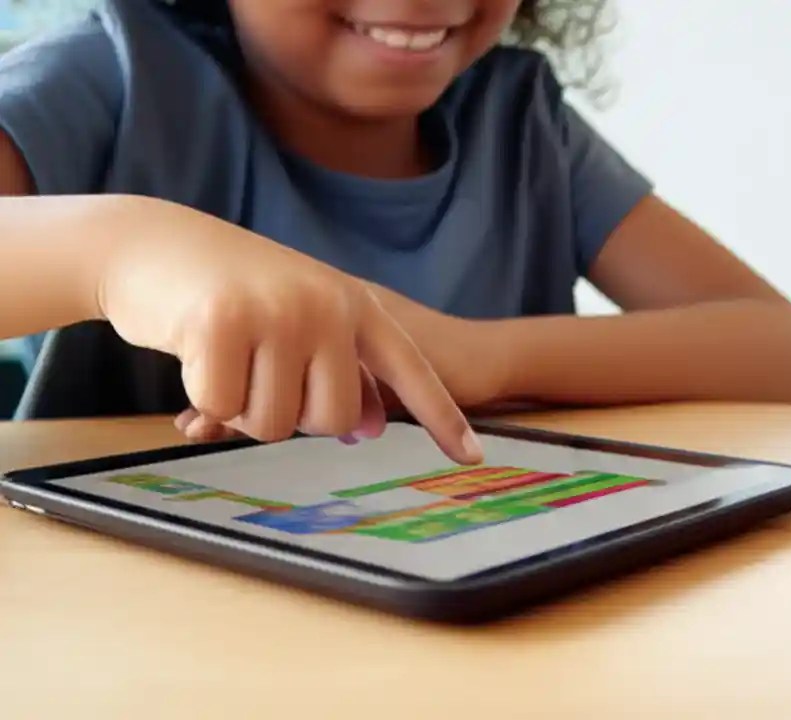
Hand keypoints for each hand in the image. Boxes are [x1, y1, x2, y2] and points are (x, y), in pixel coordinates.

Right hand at [96, 196, 482, 463]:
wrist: (152, 242)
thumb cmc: (232, 291)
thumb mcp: (301, 320)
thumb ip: (339, 367)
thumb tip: (367, 428)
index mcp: (354, 305)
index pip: (409, 370)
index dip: (441, 416)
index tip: (474, 457)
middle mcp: (326, 306)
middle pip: (329, 420)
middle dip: (288, 413)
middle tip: (257, 369)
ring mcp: (278, 312)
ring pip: (273, 424)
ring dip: (241, 407)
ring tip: (225, 353)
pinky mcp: (221, 322)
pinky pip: (220, 408)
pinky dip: (199, 395)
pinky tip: (193, 349)